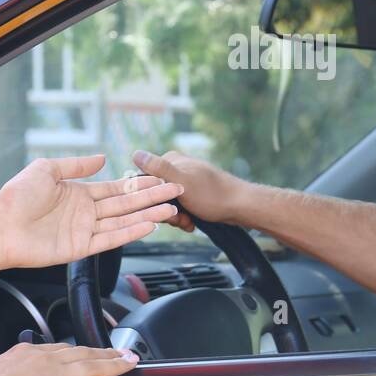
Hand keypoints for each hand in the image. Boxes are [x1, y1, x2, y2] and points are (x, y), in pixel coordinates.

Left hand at [0, 155, 182, 269]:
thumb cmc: (17, 196)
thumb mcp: (46, 169)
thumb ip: (76, 165)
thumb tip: (102, 158)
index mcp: (80, 193)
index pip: (117, 189)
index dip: (140, 184)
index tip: (161, 178)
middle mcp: (86, 212)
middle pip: (127, 204)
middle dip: (153, 197)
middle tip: (177, 191)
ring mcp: (85, 231)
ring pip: (124, 222)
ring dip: (148, 215)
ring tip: (171, 209)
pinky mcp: (81, 248)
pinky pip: (111, 240)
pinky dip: (131, 233)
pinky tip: (149, 226)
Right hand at [0, 342, 139, 375]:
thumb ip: (4, 372)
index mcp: (26, 353)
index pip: (57, 349)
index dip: (75, 350)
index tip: (83, 351)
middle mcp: (45, 360)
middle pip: (82, 352)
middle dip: (103, 350)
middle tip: (120, 350)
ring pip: (93, 366)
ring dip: (115, 363)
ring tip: (130, 362)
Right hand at [132, 150, 247, 231]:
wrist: (240, 206)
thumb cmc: (212, 195)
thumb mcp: (181, 182)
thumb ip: (158, 168)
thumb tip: (135, 153)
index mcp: (171, 160)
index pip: (146, 181)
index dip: (151, 199)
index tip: (166, 209)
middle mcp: (177, 168)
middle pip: (157, 195)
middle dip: (167, 211)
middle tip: (182, 218)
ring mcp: (186, 181)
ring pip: (168, 204)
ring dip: (177, 217)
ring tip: (189, 222)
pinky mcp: (194, 193)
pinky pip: (180, 208)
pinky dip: (185, 217)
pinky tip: (192, 223)